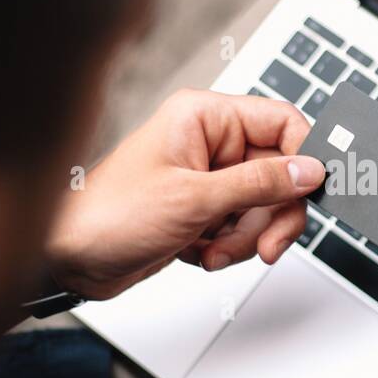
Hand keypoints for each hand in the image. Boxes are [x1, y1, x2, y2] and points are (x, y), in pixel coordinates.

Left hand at [45, 89, 325, 299]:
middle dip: (271, 215)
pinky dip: (229, 246)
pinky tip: (200, 251)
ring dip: (246, 237)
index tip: (308, 192)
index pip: (282, 123)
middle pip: (279, 172)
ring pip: (264, 206)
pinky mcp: (203, 209)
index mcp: (205, 117)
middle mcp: (209, 142)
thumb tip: (308, 171)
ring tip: (214, 250)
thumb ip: (260, 184)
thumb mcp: (195, 200)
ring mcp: (207, 177)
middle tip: (266, 245)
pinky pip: (243, 226)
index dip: (302, 159)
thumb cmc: (108, 215)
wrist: (69, 259)